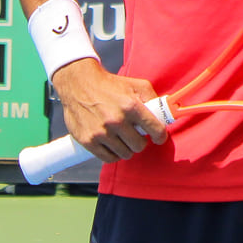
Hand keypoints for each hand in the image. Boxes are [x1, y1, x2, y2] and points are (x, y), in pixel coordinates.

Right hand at [52, 58, 167, 161]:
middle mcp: (116, 121)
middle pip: (139, 146)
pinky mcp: (88, 140)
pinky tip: (113, 145)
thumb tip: (164, 113)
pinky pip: (108, 158)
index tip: (159, 137)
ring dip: (126, 148)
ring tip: (123, 138)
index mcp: (131, 106)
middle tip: (135, 135)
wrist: (79, 84)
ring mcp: (101, 132)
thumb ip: (152, 98)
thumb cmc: (109, 86)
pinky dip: (113, 154)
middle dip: (140, 141)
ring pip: (125, 154)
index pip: (155, 129)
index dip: (160, 136)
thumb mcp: (136, 85)